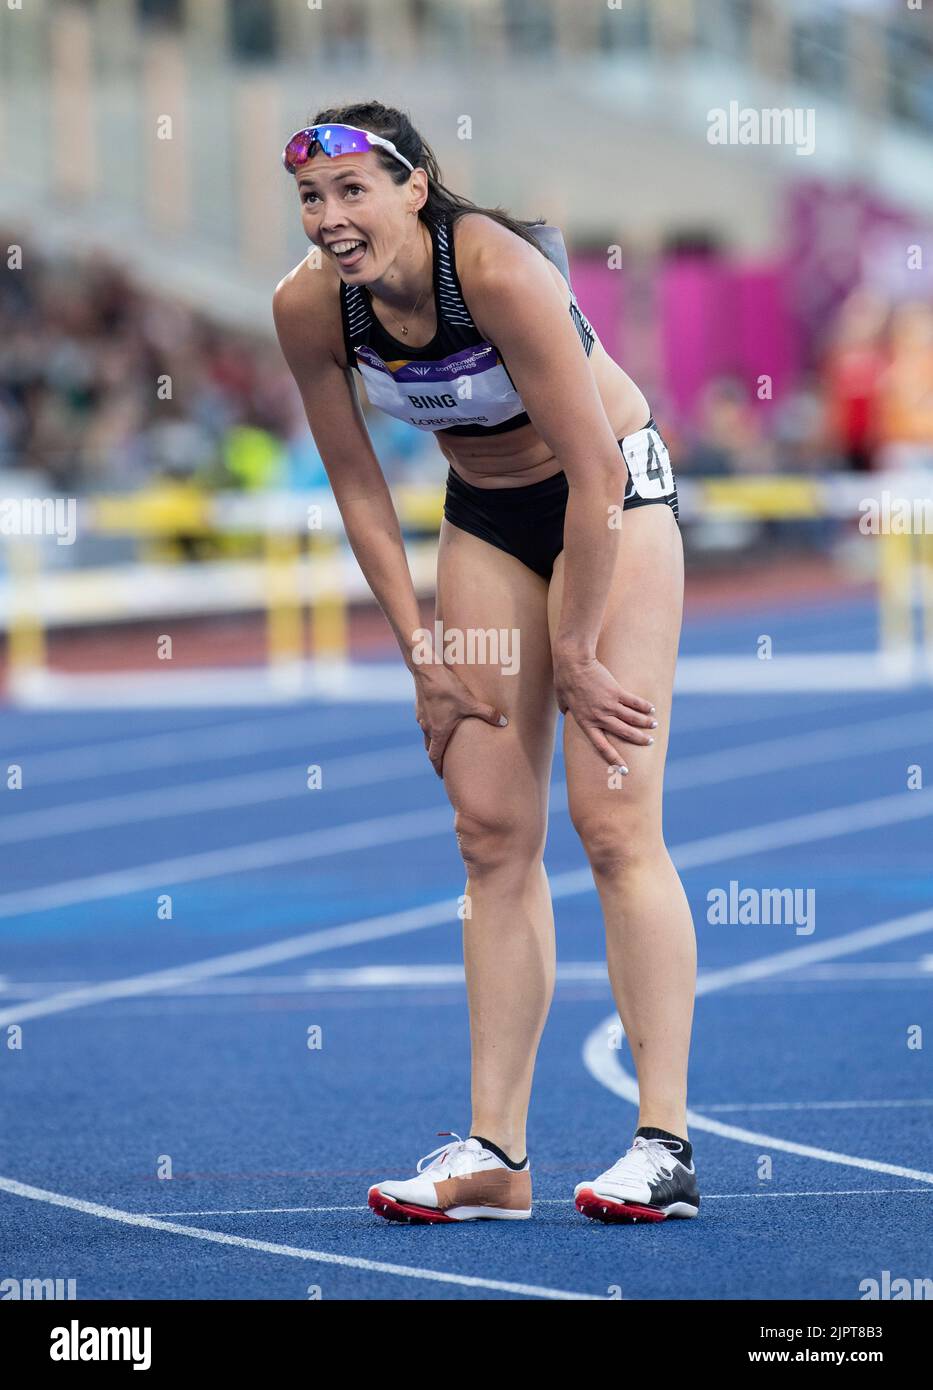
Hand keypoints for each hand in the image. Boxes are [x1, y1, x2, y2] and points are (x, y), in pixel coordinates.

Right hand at [413, 664, 507, 778]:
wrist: (426, 670)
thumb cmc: (447, 688)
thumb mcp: (470, 702)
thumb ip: (488, 714)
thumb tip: (504, 722)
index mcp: (438, 732)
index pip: (435, 757)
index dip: (439, 768)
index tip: (443, 776)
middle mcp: (427, 728)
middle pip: (430, 748)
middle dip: (437, 757)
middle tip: (445, 763)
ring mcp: (422, 717)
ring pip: (427, 734)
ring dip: (435, 740)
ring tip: (445, 741)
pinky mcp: (420, 706)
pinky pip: (426, 721)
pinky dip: (432, 725)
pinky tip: (441, 718)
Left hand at [553, 652, 655, 771]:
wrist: (574, 663)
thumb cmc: (565, 681)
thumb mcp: (562, 702)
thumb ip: (568, 712)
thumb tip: (569, 714)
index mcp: (586, 723)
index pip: (601, 746)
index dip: (614, 759)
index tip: (624, 769)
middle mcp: (599, 717)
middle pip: (624, 733)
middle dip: (638, 739)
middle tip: (648, 742)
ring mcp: (609, 705)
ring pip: (632, 719)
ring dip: (645, 723)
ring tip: (653, 725)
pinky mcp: (617, 692)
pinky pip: (635, 702)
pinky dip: (644, 706)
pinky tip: (651, 709)